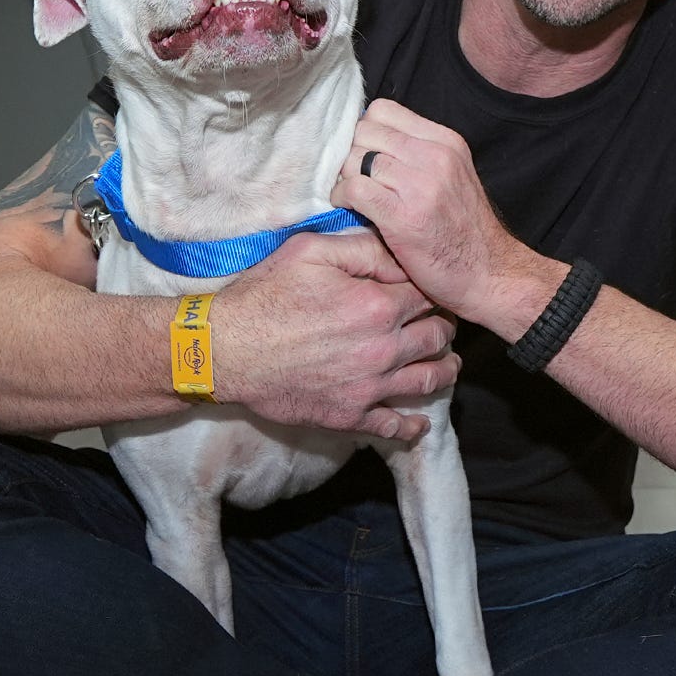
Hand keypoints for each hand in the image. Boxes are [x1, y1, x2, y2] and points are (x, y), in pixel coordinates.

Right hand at [209, 228, 458, 440]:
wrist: (226, 350)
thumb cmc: (265, 296)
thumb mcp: (311, 251)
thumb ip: (364, 249)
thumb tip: (400, 254)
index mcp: (378, 306)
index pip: (428, 295)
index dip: (433, 290)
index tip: (432, 290)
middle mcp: (384, 349)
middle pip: (437, 337)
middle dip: (444, 327)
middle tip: (443, 323)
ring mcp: (370, 386)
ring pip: (429, 380)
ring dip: (446, 370)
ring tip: (449, 364)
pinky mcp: (350, 415)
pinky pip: (393, 426)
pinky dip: (412, 426)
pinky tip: (419, 424)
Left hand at [336, 100, 557, 329]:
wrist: (490, 273)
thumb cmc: (466, 231)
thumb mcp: (454, 176)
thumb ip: (421, 154)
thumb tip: (373, 142)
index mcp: (447, 142)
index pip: (384, 110)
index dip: (367, 131)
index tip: (367, 154)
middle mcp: (435, 156)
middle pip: (365, 130)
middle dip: (353, 153)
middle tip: (357, 177)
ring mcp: (419, 185)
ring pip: (355, 158)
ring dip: (345, 177)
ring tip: (354, 195)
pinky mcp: (401, 216)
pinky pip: (353, 187)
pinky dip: (342, 196)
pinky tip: (349, 208)